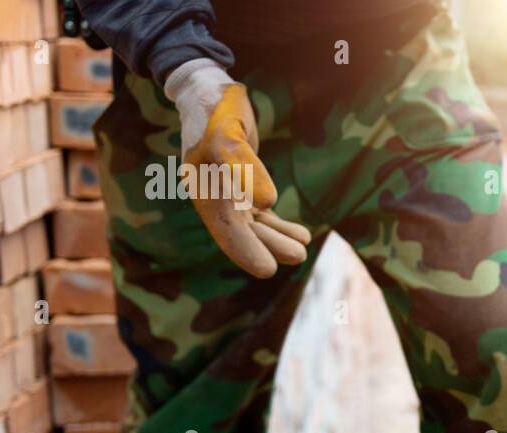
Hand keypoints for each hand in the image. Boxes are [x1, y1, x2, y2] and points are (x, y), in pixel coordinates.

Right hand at [166, 59, 309, 277]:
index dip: (245, 249)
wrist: (206, 89)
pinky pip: (258, 212)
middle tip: (297, 255)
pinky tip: (300, 233)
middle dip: (266, 245)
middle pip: (240, 229)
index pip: (225, 225)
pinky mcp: (239, 184)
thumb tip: (265, 203)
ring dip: (275, 236)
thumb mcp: (228, 131)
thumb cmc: (216, 108)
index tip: (268, 269)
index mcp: (203, 187)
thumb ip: (243, 166)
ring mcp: (225, 191)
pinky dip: (276, 224)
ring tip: (303, 245)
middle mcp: (212, 194)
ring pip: (251, 223)